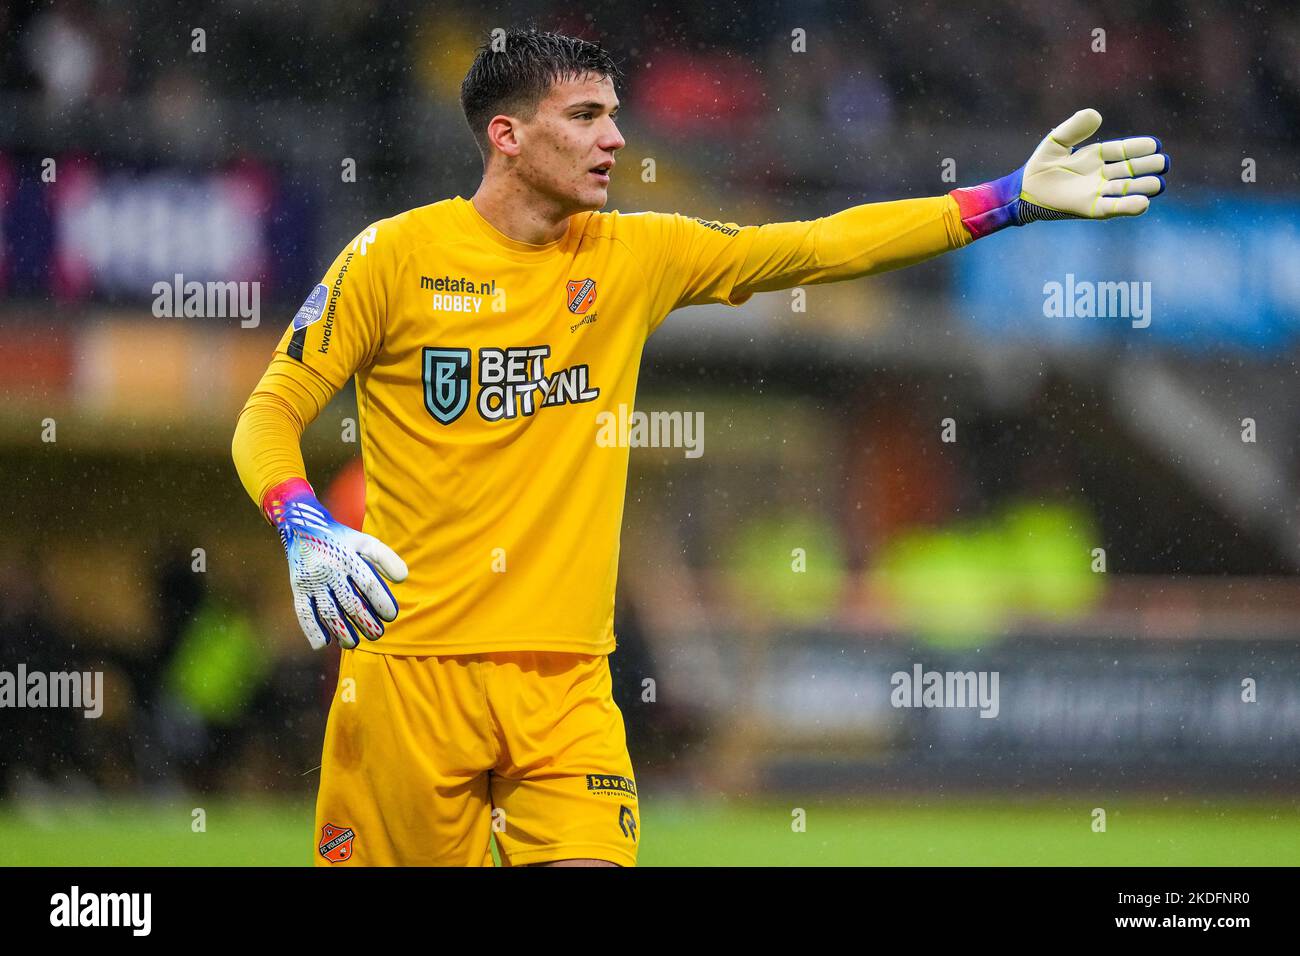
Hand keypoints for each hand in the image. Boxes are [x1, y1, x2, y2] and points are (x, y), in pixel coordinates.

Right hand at [264, 478, 407, 649]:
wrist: (302, 526)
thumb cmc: (342, 539)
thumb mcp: (364, 542)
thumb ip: (385, 558)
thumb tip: (403, 578)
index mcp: (349, 556)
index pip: (368, 583)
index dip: (381, 601)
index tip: (391, 615)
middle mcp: (330, 568)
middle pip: (350, 602)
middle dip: (365, 622)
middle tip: (377, 634)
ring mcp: (312, 579)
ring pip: (328, 611)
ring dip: (341, 631)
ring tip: (352, 643)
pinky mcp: (297, 587)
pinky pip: (303, 611)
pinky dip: (311, 629)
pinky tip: (322, 644)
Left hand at [950, 108, 1169, 238]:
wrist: (1023, 191)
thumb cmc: (1040, 166)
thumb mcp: (1056, 141)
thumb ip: (1074, 127)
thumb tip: (1096, 114)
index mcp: (1095, 156)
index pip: (1122, 150)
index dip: (1138, 148)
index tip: (1155, 144)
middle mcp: (1101, 175)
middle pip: (1131, 170)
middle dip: (1147, 167)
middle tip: (1162, 163)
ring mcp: (1097, 192)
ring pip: (1126, 189)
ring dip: (1143, 187)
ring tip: (1158, 183)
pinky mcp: (1090, 208)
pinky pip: (1112, 208)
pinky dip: (1127, 206)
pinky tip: (1143, 203)